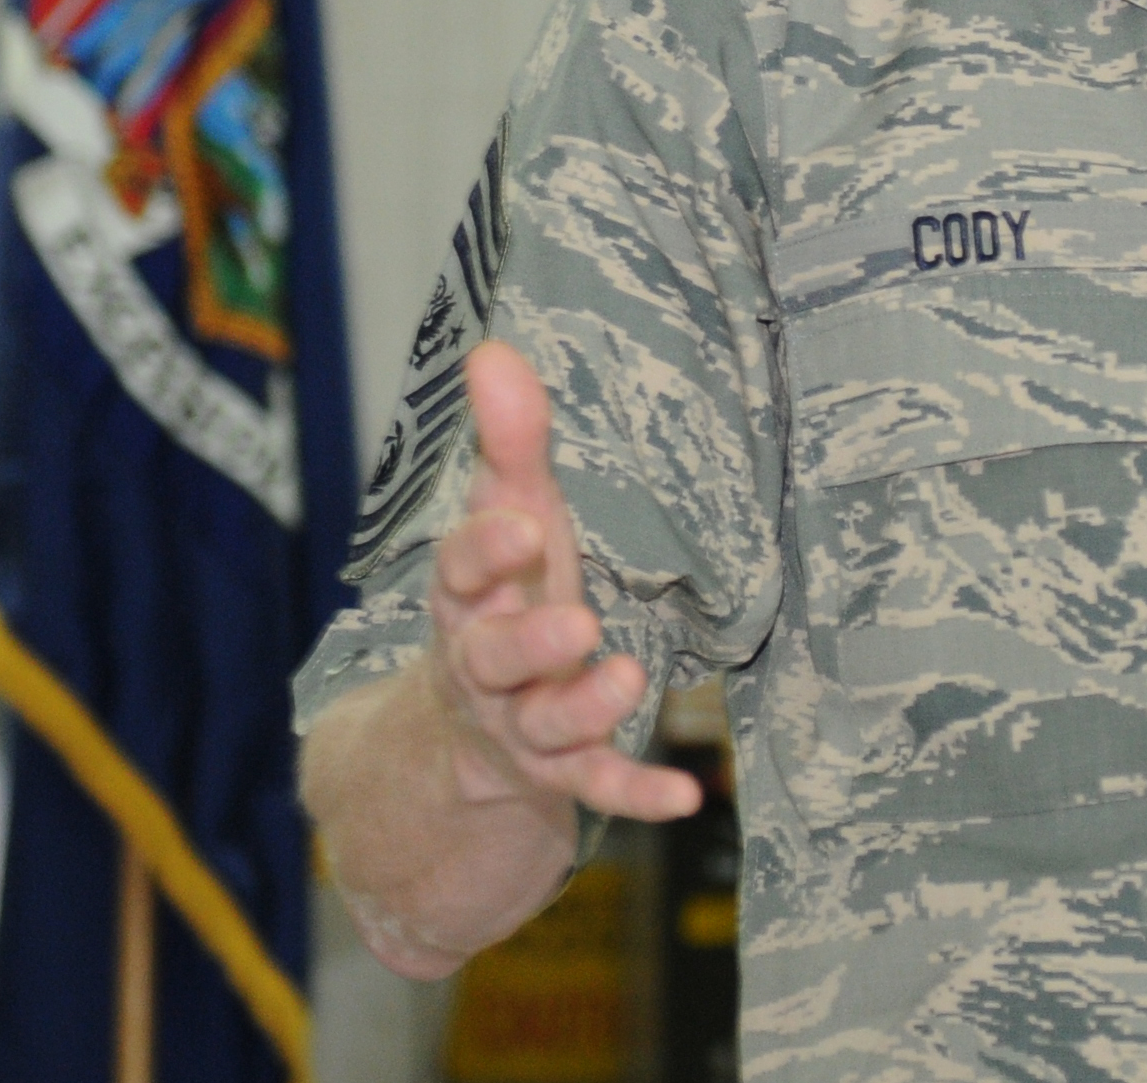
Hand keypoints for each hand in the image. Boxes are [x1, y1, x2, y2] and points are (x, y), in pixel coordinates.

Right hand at [423, 340, 702, 823]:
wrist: (477, 720)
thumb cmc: (510, 589)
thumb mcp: (511, 512)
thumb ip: (508, 441)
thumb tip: (493, 351)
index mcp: (468, 595)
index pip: (461, 570)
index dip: (485, 551)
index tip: (520, 524)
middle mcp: (486, 664)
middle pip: (494, 657)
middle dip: (531, 642)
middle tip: (577, 622)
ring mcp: (522, 725)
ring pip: (545, 726)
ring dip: (585, 708)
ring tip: (630, 684)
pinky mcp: (562, 773)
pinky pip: (596, 786)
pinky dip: (636, 794)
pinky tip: (686, 795)